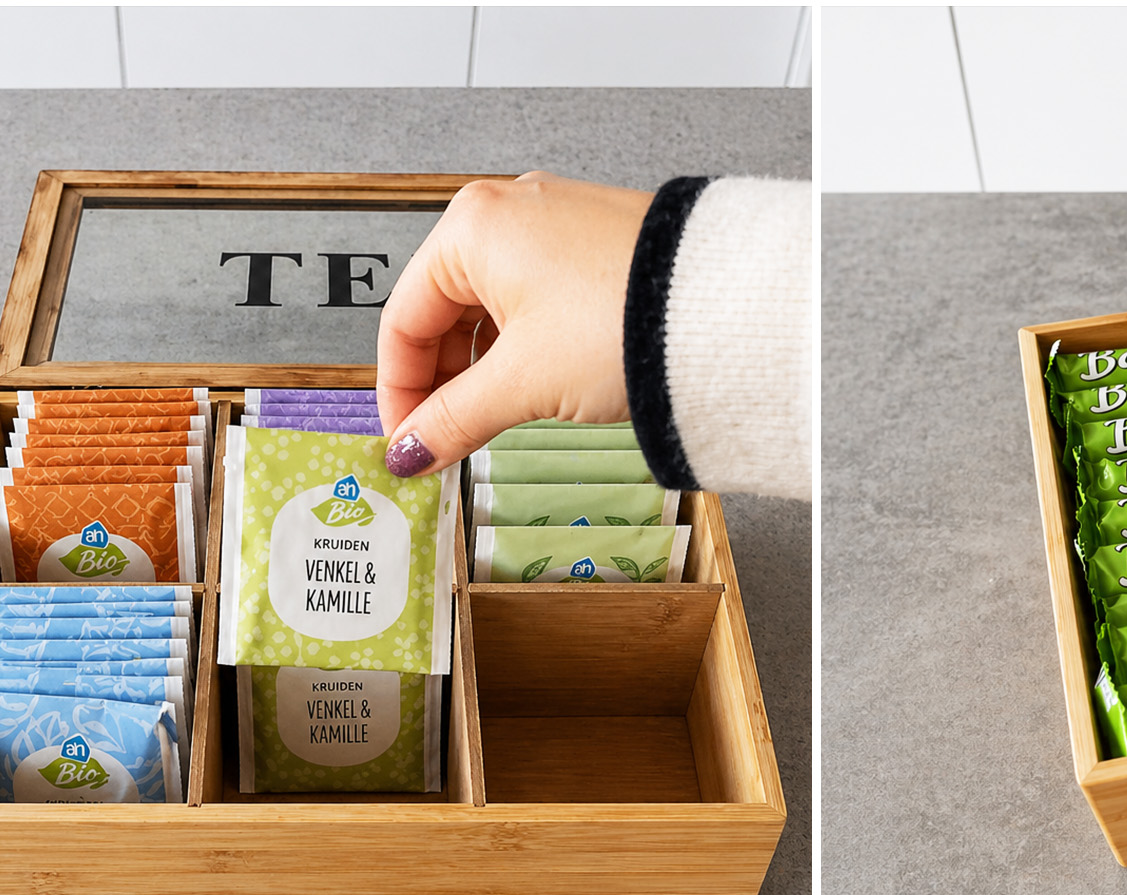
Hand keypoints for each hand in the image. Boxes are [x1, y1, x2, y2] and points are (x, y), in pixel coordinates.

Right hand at [375, 171, 653, 476]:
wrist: (727, 309)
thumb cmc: (625, 322)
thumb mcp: (522, 383)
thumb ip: (454, 420)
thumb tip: (411, 450)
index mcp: (471, 227)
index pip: (403, 319)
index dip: (399, 392)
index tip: (408, 443)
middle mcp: (510, 212)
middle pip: (445, 310)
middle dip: (444, 382)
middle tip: (447, 440)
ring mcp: (556, 224)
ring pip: (493, 307)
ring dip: (485, 368)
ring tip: (495, 418)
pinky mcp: (596, 245)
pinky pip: (536, 299)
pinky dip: (525, 346)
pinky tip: (539, 385)